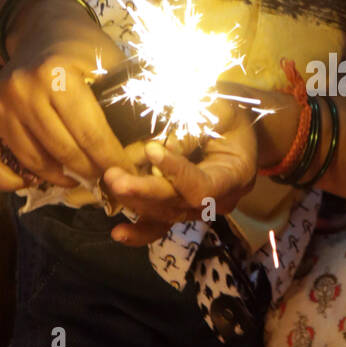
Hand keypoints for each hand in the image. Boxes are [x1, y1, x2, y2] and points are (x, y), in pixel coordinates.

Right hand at [0, 0, 131, 190]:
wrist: (43, 29)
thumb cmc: (83, 50)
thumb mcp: (111, 63)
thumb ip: (127, 99)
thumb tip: (148, 144)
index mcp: (56, 74)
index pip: (90, 133)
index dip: (112, 160)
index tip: (128, 175)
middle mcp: (22, 89)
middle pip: (63, 151)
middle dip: (91, 172)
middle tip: (108, 181)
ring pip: (33, 161)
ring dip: (59, 177)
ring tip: (80, 178)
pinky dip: (9, 181)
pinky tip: (32, 182)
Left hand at [103, 98, 258, 243]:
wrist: (235, 134)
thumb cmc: (230, 119)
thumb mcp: (221, 113)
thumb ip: (196, 128)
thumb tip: (165, 146)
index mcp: (235, 176)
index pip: (204, 185)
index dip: (178, 172)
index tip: (152, 150)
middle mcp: (219, 201)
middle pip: (179, 204)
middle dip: (145, 191)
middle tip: (115, 176)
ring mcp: (199, 209)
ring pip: (165, 214)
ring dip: (135, 202)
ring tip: (110, 182)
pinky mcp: (181, 210)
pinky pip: (161, 226)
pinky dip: (139, 231)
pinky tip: (118, 233)